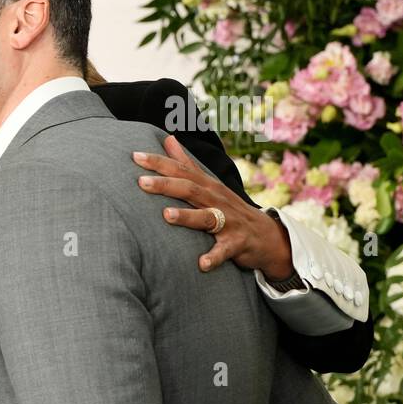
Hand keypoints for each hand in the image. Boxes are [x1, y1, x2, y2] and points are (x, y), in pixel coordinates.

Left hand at [132, 135, 294, 280]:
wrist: (267, 235)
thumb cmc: (229, 208)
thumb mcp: (209, 184)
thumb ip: (187, 163)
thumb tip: (168, 139)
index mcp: (207, 186)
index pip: (181, 170)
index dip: (159, 162)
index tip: (135, 155)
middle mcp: (217, 200)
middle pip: (190, 189)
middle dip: (166, 185)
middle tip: (141, 182)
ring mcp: (228, 222)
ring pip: (206, 217)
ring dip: (187, 216)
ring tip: (166, 215)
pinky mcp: (236, 244)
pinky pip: (224, 250)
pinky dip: (214, 257)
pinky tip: (202, 264)